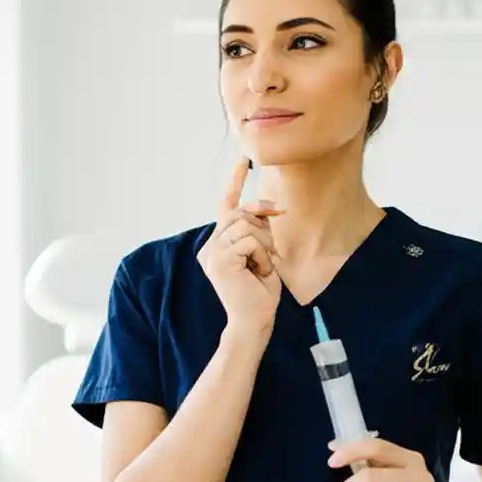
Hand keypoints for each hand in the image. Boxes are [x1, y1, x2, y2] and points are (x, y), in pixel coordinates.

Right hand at [196, 156, 283, 335]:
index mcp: (217, 243)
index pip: (226, 206)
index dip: (236, 181)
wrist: (254, 321)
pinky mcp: (219, 260)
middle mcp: (209, 245)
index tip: (245, 160)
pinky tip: (258, 272)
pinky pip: (250, 241)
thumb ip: (257, 230)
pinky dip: (262, 256)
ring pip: (246, 226)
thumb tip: (267, 207)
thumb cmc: (260, 292)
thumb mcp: (262, 253)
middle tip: (272, 253)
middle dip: (263, 228)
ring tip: (263, 267)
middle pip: (241, 213)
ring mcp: (211, 252)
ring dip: (265, 245)